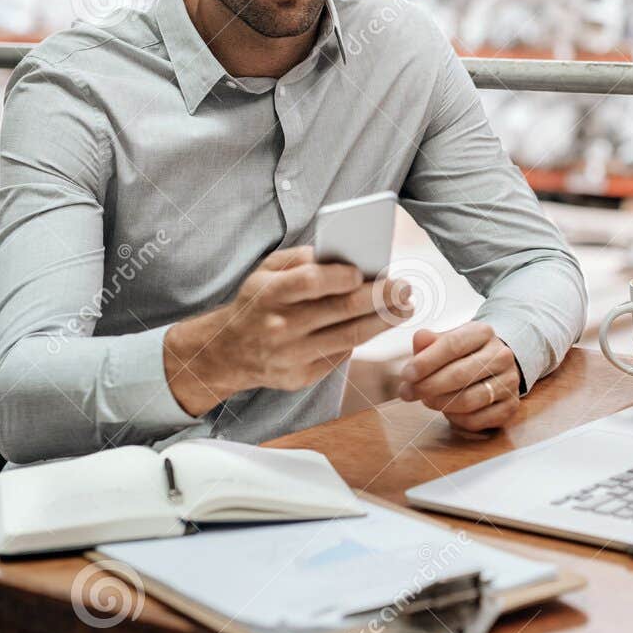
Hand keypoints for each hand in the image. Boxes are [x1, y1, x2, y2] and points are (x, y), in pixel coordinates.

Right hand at [163, 245, 411, 415]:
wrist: (227, 352)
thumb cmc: (257, 302)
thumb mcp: (265, 272)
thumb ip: (300, 259)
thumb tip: (343, 255)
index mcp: (268, 295)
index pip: (310, 283)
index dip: (341, 276)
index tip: (365, 270)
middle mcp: (279, 328)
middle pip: (339, 310)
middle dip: (379, 297)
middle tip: (405, 287)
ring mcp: (290, 356)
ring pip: (349, 337)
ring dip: (383, 321)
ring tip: (405, 308)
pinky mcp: (300, 377)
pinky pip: (340, 355)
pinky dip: (362, 338)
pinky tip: (378, 325)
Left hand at [398, 322, 519, 430]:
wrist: (495, 365)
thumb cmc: (463, 354)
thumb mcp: (447, 340)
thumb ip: (429, 341)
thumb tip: (419, 339)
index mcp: (484, 332)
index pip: (453, 345)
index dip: (426, 362)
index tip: (406, 374)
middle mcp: (501, 355)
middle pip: (459, 375)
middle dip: (428, 386)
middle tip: (408, 392)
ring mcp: (509, 382)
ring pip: (468, 400)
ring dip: (439, 403)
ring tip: (425, 400)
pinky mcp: (510, 406)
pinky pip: (476, 420)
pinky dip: (455, 419)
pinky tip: (446, 410)